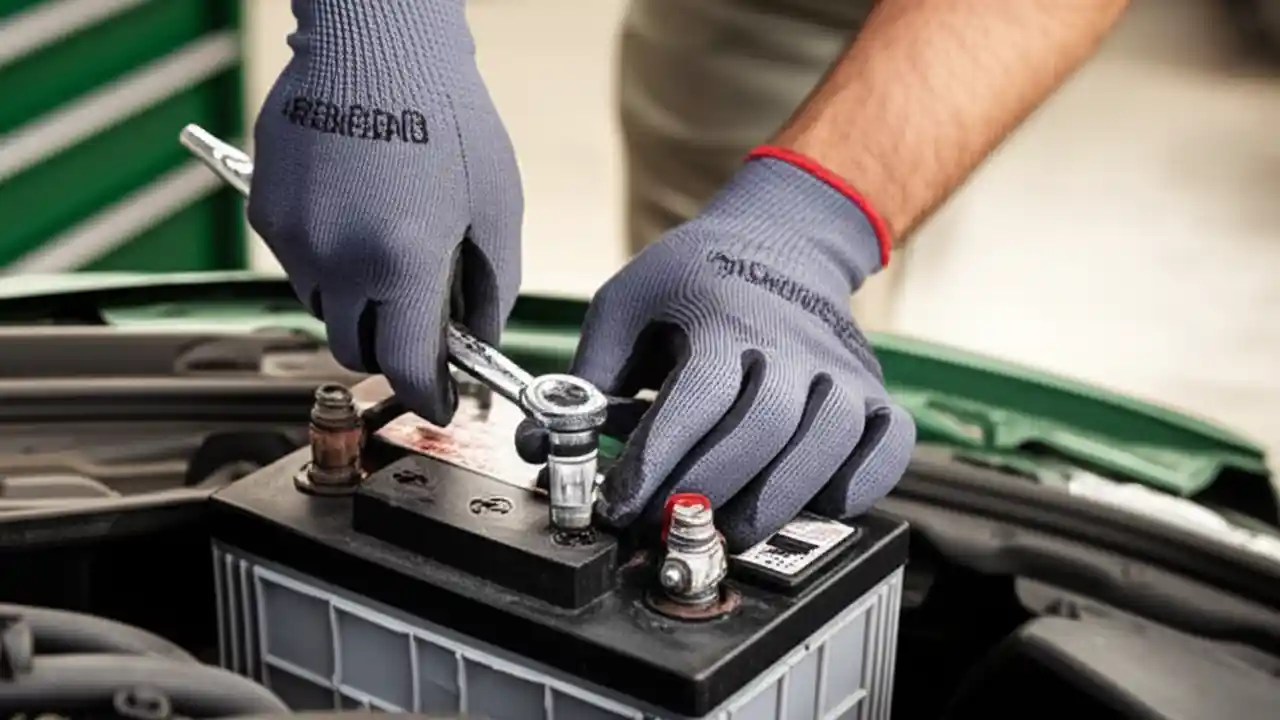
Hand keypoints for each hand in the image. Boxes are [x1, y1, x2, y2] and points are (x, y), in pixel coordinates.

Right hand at [248, 0, 521, 423]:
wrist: (377, 41)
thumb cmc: (448, 115)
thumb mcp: (497, 206)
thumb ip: (492, 287)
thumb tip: (478, 342)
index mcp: (402, 261)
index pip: (404, 367)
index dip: (425, 396)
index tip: (437, 402)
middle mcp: (337, 259)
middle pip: (354, 346)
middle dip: (387, 346)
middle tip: (417, 319)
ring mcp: (292, 236)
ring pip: (322, 305)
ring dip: (355, 299)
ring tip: (388, 243)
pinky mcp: (266, 210)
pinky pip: (297, 261)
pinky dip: (326, 256)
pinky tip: (355, 212)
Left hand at [554, 154, 914, 550]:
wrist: (783, 238)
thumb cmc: (697, 278)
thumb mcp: (629, 301)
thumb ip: (590, 373)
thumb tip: (541, 443)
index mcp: (723, 317)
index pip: (695, 398)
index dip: (657, 461)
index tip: (620, 505)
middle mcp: (790, 342)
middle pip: (760, 429)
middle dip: (707, 491)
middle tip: (666, 525)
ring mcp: (840, 368)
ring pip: (824, 445)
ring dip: (775, 501)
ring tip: (730, 528)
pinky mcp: (874, 390)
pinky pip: (888, 447)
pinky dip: (859, 484)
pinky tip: (816, 499)